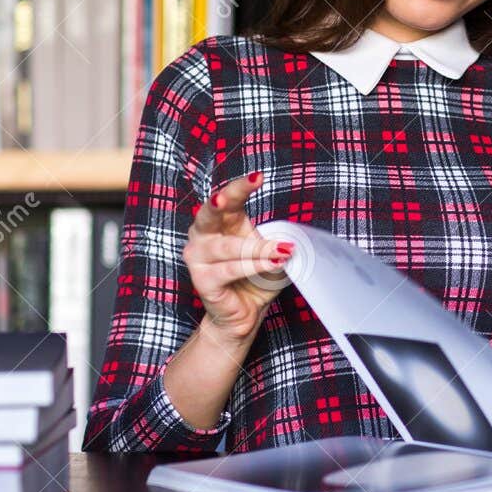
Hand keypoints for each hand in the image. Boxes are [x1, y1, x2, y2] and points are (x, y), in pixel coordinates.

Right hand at [181, 171, 292, 344]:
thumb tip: (293, 239)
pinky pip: (230, 269)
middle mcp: (203, 236)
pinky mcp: (202, 281)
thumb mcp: (269, 254)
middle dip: (227, 198)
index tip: (258, 176)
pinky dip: (253, 266)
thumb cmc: (254, 280)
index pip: (228, 199)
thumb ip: (276, 242)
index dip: (241, 187)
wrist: (242, 314)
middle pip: (212, 212)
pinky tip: (272, 263)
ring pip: (229, 247)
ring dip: (258, 249)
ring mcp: (198, 258)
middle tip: (238, 191)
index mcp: (219, 223)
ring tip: (282, 252)